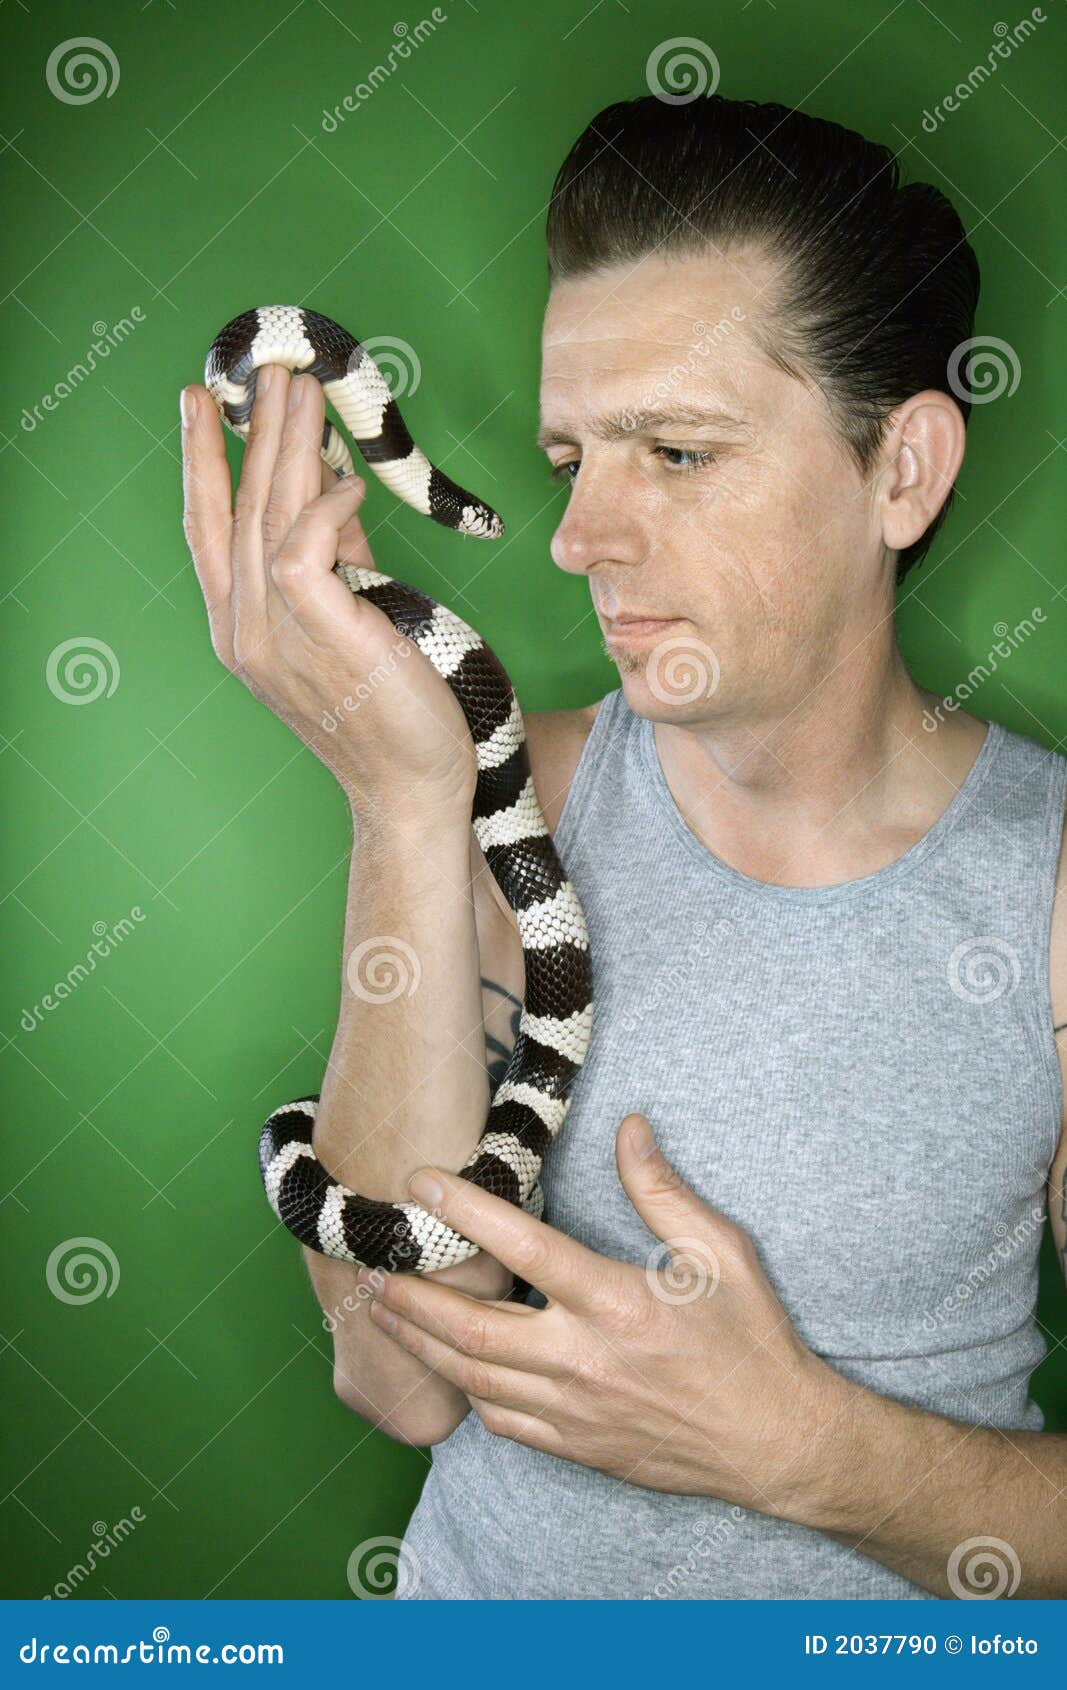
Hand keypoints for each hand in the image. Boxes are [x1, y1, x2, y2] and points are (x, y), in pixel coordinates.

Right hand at [180, 366, 479, 818]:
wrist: (413, 788)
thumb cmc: (390, 712)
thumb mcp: (351, 625)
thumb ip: (336, 563)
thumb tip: (336, 493)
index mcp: (241, 632)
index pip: (208, 531)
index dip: (202, 464)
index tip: (204, 406)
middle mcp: (244, 632)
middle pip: (234, 510)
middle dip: (249, 433)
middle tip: (266, 370)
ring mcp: (275, 636)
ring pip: (268, 516)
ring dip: (287, 445)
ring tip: (302, 389)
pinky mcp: (322, 632)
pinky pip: (306, 545)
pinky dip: (326, 505)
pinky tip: (350, 481)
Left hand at [365, 1113, 843, 1516]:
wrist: (778, 1444)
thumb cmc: (752, 1341)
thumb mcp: (721, 1252)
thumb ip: (663, 1191)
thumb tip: (629, 1127)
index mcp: (619, 1304)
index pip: (526, 1248)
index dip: (468, 1212)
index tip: (423, 1182)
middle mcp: (587, 1361)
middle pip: (473, 1329)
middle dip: (413, 1295)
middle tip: (371, 1264)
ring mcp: (576, 1412)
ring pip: (474, 1379)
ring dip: (421, 1343)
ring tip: (381, 1310)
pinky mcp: (578, 1447)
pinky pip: (503, 1421)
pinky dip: (466, 1391)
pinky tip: (448, 1366)